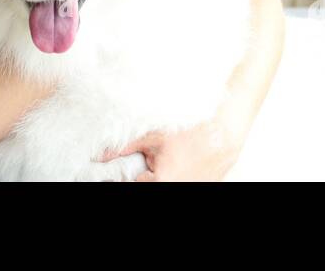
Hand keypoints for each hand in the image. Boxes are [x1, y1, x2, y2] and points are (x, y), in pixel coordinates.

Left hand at [94, 110, 246, 180]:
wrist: (224, 133)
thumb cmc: (191, 133)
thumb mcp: (153, 137)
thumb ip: (123, 148)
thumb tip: (100, 157)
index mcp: (160, 183)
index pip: (132, 184)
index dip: (130, 174)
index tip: (134, 165)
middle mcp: (175, 190)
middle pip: (148, 185)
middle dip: (147, 174)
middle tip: (158, 158)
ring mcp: (189, 190)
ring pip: (164, 184)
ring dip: (162, 175)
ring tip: (174, 159)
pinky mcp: (199, 188)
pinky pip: (181, 182)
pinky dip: (179, 175)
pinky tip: (184, 163)